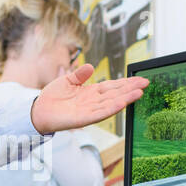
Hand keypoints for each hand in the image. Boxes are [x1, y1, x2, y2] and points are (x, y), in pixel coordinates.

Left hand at [30, 63, 147, 134]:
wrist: (39, 110)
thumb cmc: (52, 97)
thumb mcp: (67, 80)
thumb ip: (80, 74)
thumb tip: (91, 66)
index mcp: (91, 92)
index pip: (112, 86)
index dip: (126, 82)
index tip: (140, 78)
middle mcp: (94, 101)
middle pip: (116, 94)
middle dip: (131, 88)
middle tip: (146, 82)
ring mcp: (90, 110)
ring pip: (112, 103)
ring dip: (126, 98)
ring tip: (139, 92)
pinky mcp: (84, 118)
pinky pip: (100, 113)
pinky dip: (112, 108)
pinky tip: (122, 104)